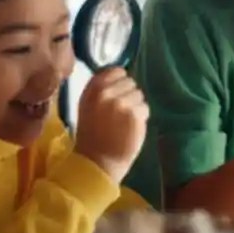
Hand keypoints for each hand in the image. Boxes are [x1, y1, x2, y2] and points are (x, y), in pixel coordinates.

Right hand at [74, 67, 148, 182]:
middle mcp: (105, 93)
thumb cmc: (93, 135)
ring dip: (136, 107)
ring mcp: (120, 102)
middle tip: (120, 113)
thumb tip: (120, 74)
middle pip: (130, 82)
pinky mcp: (134, 113)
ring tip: (124, 122)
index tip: (118, 93)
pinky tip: (130, 128)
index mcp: (92, 90)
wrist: (98, 161)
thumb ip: (100, 90)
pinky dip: (141, 118)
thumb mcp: (88, 106)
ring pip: (139, 95)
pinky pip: (145, 108)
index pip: (115, 71)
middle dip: (128, 95)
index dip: (120, 81)